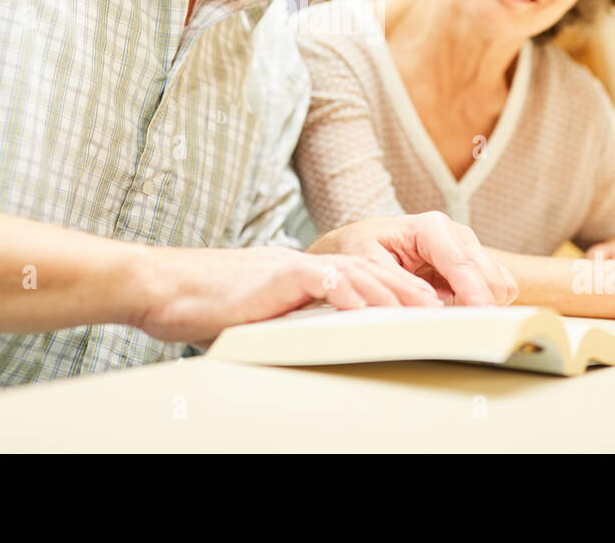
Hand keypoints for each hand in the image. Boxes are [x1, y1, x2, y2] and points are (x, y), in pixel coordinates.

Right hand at [128, 245, 442, 345]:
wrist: (165, 287)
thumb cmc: (205, 307)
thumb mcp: (258, 318)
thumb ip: (288, 324)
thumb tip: (309, 349)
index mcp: (306, 275)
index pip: (365, 279)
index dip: (399, 292)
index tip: (430, 311)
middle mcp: (307, 265)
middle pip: (375, 272)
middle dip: (414, 289)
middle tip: (449, 309)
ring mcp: (295, 267)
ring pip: (361, 274)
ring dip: (398, 292)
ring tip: (429, 310)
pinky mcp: (280, 275)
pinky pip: (327, 282)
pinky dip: (355, 295)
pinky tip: (376, 309)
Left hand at [308, 211, 517, 305]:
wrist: (363, 240)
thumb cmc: (363, 247)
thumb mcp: (367, 263)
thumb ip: (397, 282)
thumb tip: (429, 305)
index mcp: (431, 228)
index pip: (461, 262)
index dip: (474, 291)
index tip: (481, 316)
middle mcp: (456, 234)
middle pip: (489, 275)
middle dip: (481, 304)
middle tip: (459, 330)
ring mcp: (468, 248)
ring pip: (499, 284)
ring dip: (481, 305)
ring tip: (447, 314)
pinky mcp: (473, 264)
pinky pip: (496, 289)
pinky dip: (481, 303)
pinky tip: (454, 307)